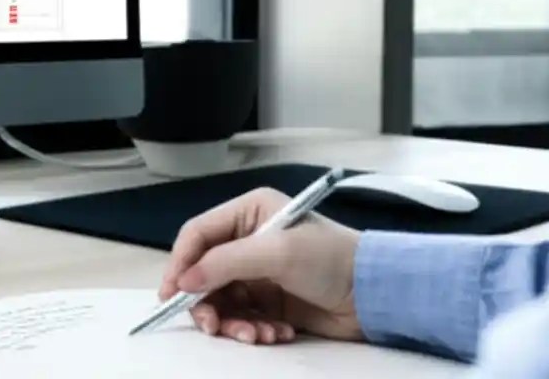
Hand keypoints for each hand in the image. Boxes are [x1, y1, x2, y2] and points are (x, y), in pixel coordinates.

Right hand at [159, 188, 362, 345]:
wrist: (377, 294)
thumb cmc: (330, 259)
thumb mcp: (275, 253)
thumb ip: (224, 264)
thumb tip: (183, 282)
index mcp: (248, 213)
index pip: (197, 235)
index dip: (180, 263)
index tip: (172, 294)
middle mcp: (247, 240)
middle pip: (203, 273)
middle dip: (206, 302)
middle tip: (212, 326)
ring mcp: (257, 273)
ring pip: (221, 301)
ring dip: (232, 323)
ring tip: (256, 336)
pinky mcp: (269, 301)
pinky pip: (242, 318)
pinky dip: (252, 330)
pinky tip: (276, 333)